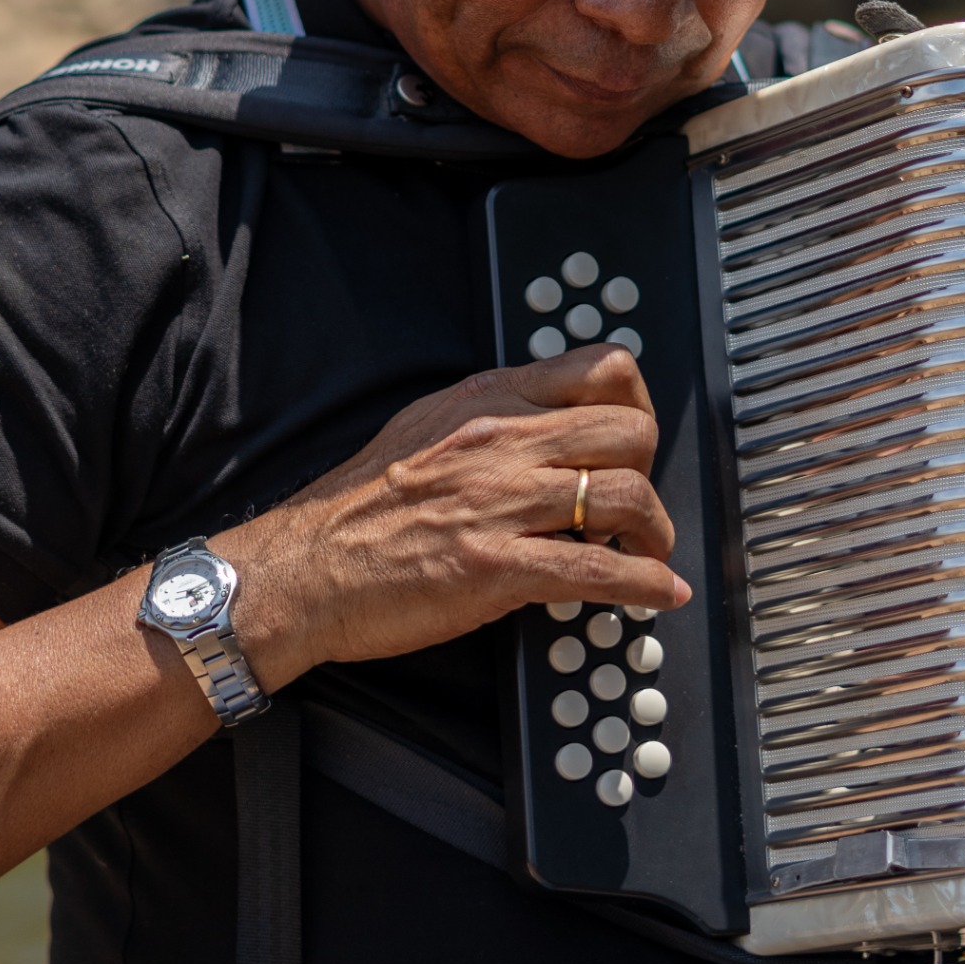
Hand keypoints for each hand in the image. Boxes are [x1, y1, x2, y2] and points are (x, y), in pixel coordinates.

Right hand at [218, 345, 690, 685]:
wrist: (304, 569)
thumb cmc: (360, 506)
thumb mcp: (430, 425)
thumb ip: (494, 414)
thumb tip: (550, 414)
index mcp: (489, 402)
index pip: (602, 370)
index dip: (639, 406)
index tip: (638, 439)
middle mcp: (503, 443)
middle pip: (631, 433)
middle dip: (652, 471)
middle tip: (641, 504)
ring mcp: (501, 504)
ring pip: (626, 496)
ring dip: (656, 532)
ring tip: (650, 551)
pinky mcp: (497, 567)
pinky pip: (597, 570)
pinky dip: (645, 584)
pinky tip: (660, 593)